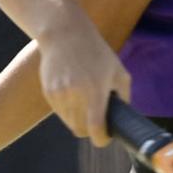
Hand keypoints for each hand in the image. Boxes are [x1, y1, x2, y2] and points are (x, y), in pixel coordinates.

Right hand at [37, 2, 131, 146]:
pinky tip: (74, 93)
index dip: (101, 139)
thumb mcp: (118, 71)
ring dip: (78, 120)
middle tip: (98, 122)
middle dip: (90, 130)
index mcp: (95, 92)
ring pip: (69, 123)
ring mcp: (59, 94)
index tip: (105, 137)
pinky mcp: (48, 92)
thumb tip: (123, 117)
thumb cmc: (97, 52)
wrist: (65, 34)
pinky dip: (68, 110)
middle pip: (80, 130)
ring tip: (86, 104)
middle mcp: (75, 95)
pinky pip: (60, 112)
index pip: (95, 129)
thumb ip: (124, 96)